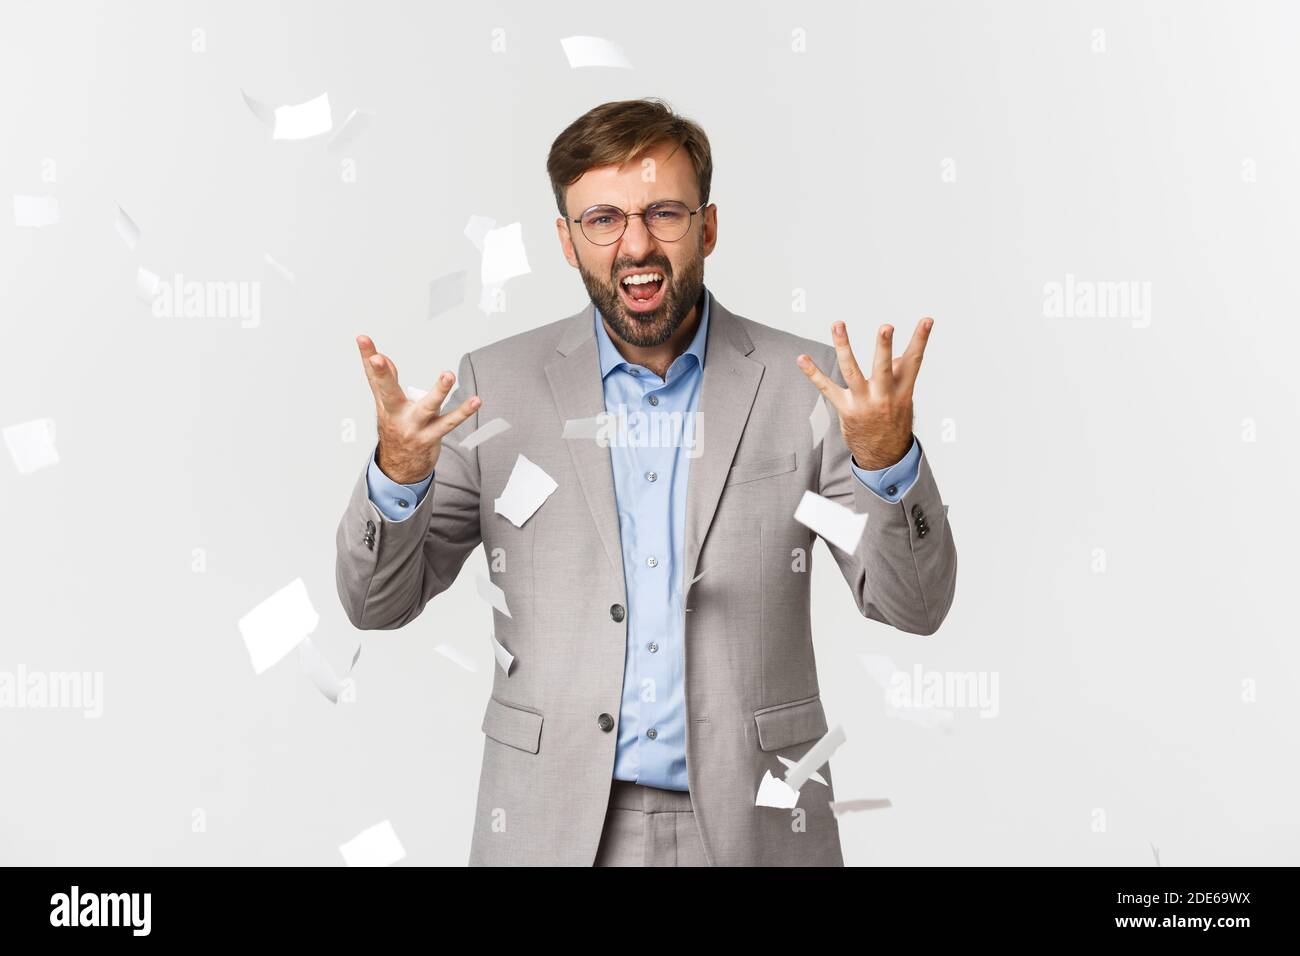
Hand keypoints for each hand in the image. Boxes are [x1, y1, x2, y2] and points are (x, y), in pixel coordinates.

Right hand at [356, 335, 480, 483]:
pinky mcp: (431, 436)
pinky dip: (463, 412)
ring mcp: (414, 426)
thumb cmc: (395, 430)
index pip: (374, 376)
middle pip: (387, 392)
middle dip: (382, 375)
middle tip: (378, 358)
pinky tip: (475, 401)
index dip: (367, 356)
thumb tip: (383, 357)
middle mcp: (396, 414)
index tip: (362, 337)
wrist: (400, 468)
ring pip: (426, 407)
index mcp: (384, 403)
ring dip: (438, 391)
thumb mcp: (386, 406)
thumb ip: (385, 380)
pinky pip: (449, 423)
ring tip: (448, 375)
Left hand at [796, 319, 932, 469]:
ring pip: (852, 371)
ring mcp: (863, 402)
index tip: (927, 320)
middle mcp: (883, 396)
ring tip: (838, 324)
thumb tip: (896, 355)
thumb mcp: (904, 399)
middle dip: (884, 347)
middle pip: (883, 368)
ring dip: (844, 346)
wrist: (884, 456)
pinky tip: (801, 359)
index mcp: (902, 391)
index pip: (915, 361)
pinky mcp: (845, 408)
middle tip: (886, 327)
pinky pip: (826, 388)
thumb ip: (899, 375)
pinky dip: (813, 373)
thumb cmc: (894, 421)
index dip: (921, 339)